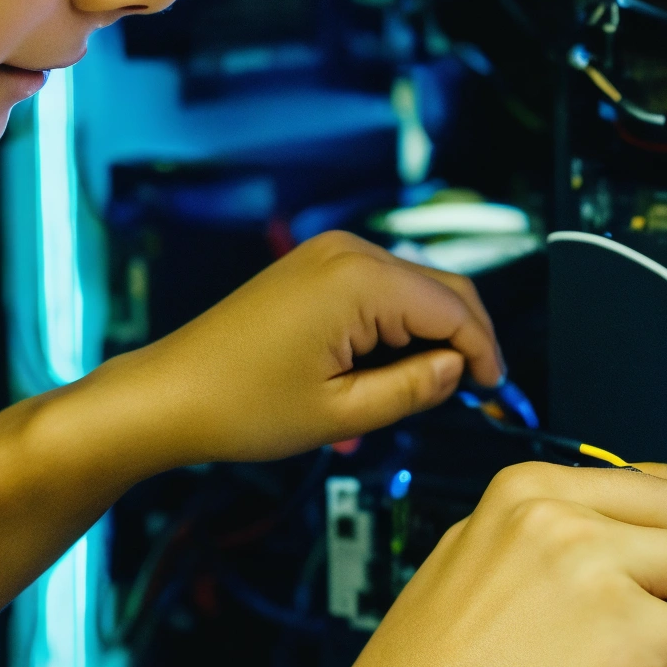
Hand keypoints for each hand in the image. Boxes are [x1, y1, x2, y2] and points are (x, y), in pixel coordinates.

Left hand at [84, 230, 502, 467]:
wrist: (170, 393)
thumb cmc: (238, 404)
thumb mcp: (341, 414)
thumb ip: (413, 389)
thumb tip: (458, 372)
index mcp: (359, 281)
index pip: (454, 310)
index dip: (484, 355)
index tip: (495, 395)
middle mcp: (347, 252)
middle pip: (442, 289)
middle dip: (465, 340)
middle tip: (475, 394)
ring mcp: (328, 254)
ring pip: (414, 288)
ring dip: (431, 333)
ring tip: (424, 390)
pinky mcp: (314, 267)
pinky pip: (381, 288)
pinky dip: (399, 324)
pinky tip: (390, 366)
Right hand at [281, 462, 666, 666]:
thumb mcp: (470, 567)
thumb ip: (549, 545)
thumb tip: (630, 549)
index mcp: (521, 490)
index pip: (645, 482)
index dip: (653, 540)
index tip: (647, 578)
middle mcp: (560, 513)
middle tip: (639, 627)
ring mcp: (595, 566)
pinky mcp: (628, 631)